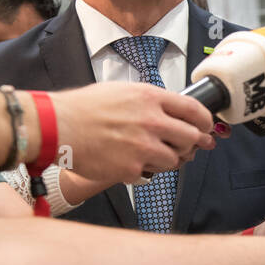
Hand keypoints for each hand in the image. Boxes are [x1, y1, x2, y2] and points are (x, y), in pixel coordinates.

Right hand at [49, 81, 216, 183]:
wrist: (58, 126)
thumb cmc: (84, 108)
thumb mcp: (123, 91)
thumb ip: (151, 101)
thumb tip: (174, 112)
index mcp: (150, 98)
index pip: (195, 110)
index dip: (206, 121)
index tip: (206, 127)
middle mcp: (151, 121)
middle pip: (192, 137)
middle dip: (193, 143)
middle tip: (188, 146)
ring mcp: (143, 146)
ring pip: (175, 159)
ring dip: (170, 159)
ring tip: (154, 154)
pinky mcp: (132, 168)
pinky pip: (152, 173)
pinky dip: (146, 169)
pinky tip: (132, 161)